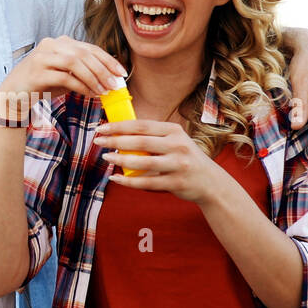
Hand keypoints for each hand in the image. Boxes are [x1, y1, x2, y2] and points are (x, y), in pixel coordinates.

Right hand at [0, 37, 126, 119]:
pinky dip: (80, 86)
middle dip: (103, 70)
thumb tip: (111, 78)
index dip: (108, 60)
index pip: (89, 48)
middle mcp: (51, 45)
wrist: (14, 94)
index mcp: (60, 42)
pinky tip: (89, 94)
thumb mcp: (66, 75)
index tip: (122, 73)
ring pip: (75, 63)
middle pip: (84, 54)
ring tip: (103, 91)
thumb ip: (84, 72)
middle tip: (115, 85)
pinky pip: (64, 77)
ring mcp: (42, 57)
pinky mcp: (36, 72)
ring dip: (93, 77)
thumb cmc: (44, 84)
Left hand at [94, 120, 221, 203]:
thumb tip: (119, 134)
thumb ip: (152, 138)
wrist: (210, 182)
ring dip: (121, 160)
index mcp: (174, 131)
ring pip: (143, 162)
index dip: (119, 126)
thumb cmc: (184, 159)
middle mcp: (178, 145)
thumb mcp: (174, 142)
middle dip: (116, 140)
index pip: (142, 125)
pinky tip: (116, 179)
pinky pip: (148, 182)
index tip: (101, 127)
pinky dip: (129, 181)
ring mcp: (178, 164)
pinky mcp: (176, 182)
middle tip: (98, 140)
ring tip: (106, 158)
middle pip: (140, 141)